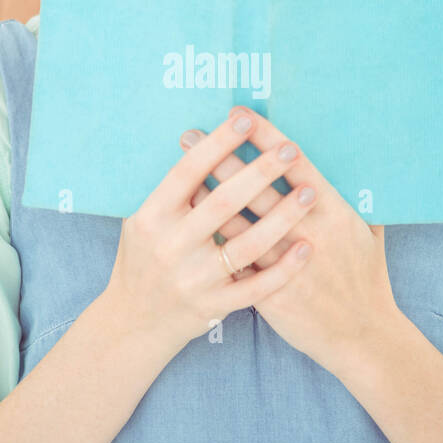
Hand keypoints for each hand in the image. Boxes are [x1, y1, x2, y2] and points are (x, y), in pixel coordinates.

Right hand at [104, 111, 315, 356]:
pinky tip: (308, 246)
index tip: (246, 120)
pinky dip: (284, 268)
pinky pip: (256, 286)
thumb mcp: (142, 222)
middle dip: (260, 172)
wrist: (132, 322)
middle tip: (289, 148)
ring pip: (246, 244)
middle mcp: (171, 246)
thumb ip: (171, 191)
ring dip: (283, 216)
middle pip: (223, 202)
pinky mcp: (213, 306)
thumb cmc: (142, 260)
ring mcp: (193, 278)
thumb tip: (201, 139)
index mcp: (151, 217)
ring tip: (310, 191)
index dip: (217, 144)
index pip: (187, 172)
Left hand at [179, 106, 399, 375]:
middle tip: (192, 134)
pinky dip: (212, 241)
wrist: (361, 337)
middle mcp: (307, 233)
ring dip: (206, 195)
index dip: (266, 136)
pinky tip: (188, 224)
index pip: (294, 163)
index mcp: (333, 212)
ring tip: (180, 174)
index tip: (241, 114)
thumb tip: (355, 165)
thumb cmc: (367, 282)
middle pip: (255, 187)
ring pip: (237, 222)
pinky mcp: (268, 293)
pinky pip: (233, 261)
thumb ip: (357, 200)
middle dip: (221, 157)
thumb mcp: (370, 235)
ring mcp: (284, 264)